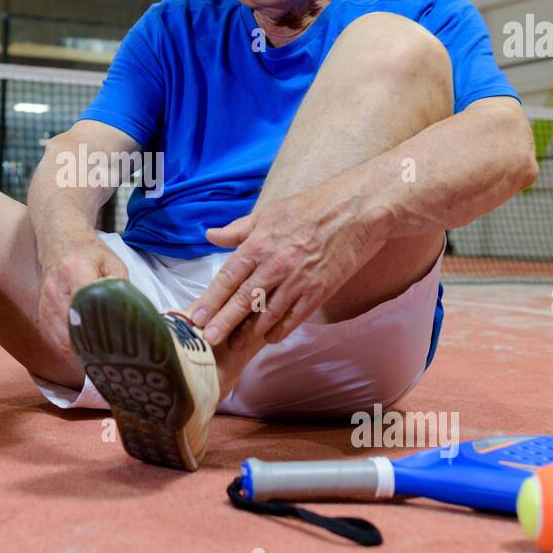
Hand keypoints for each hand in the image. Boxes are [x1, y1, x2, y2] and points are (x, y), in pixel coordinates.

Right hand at [38, 237, 130, 352]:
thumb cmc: (88, 252)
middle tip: (110, 353)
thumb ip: (120, 286)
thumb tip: (129, 312)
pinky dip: (68, 346)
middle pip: (73, 328)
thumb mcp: (112, 262)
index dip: (100, 326)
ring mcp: (46, 303)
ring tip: (97, 355)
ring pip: (61, 338)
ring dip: (79, 349)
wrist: (59, 242)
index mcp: (75, 272)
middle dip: (91, 344)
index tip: (114, 339)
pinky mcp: (42, 312)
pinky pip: (54, 337)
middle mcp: (56, 290)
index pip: (85, 305)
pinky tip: (82, 349)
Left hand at [191, 181, 386, 348]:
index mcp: (260, 244)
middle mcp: (276, 265)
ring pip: (267, 314)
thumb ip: (238, 229)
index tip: (196, 316)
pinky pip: (294, 317)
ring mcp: (298, 281)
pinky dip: (280, 330)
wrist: (356, 211)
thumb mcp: (269, 212)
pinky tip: (269, 338)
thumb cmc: (311, 207)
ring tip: (234, 345)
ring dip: (249, 332)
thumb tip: (211, 235)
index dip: (211, 299)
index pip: (228, 278)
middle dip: (223, 322)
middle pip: (243, 300)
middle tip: (207, 339)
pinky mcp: (319, 291)